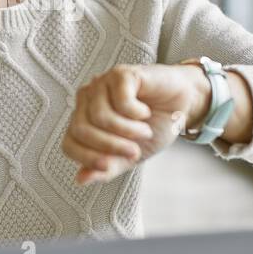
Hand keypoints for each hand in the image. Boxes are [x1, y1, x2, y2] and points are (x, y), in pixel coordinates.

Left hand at [61, 63, 208, 185]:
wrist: (183, 105)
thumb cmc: (154, 127)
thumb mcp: (130, 156)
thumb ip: (107, 167)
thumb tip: (80, 179)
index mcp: (84, 120)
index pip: (69, 143)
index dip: (87, 158)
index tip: (110, 166)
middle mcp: (87, 100)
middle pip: (81, 129)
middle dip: (110, 146)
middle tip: (135, 151)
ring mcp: (102, 84)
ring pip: (99, 116)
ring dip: (127, 130)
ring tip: (144, 131)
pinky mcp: (120, 74)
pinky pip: (119, 100)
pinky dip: (136, 113)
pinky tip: (145, 112)